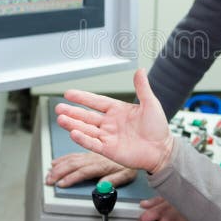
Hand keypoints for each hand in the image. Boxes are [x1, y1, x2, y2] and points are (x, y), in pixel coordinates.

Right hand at [46, 152, 137, 186]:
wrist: (145, 148)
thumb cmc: (138, 159)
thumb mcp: (128, 173)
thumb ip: (114, 180)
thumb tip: (100, 186)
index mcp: (104, 162)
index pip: (84, 170)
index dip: (72, 178)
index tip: (61, 184)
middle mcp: (97, 157)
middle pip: (74, 163)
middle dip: (60, 171)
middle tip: (48, 178)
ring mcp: (95, 154)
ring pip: (73, 158)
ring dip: (60, 165)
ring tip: (49, 171)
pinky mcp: (95, 152)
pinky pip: (77, 155)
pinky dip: (65, 158)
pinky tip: (58, 161)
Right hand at [55, 69, 173, 173]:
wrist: (163, 150)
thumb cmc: (158, 128)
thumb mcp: (151, 104)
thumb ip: (142, 88)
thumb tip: (140, 70)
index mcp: (118, 110)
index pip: (96, 102)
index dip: (83, 98)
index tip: (68, 93)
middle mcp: (110, 123)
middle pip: (86, 116)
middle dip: (72, 112)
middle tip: (58, 108)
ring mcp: (108, 137)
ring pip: (86, 129)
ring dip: (73, 124)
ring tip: (60, 119)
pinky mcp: (109, 150)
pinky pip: (93, 143)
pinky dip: (83, 139)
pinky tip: (73, 133)